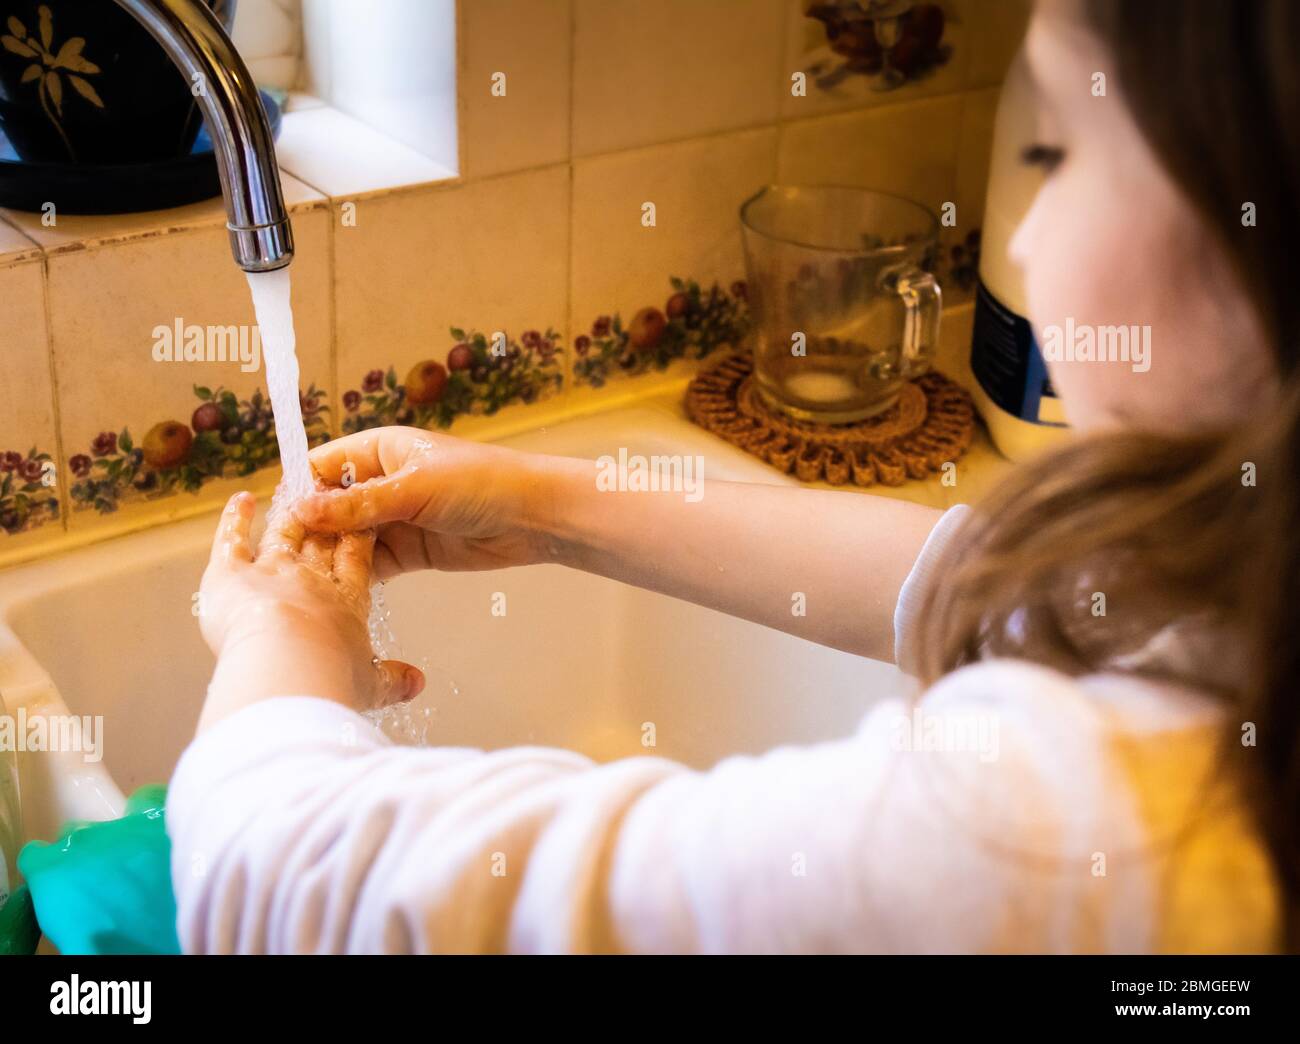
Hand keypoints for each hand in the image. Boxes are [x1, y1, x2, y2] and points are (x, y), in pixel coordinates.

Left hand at [196, 491, 423, 730]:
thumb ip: (392, 681)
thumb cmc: (329, 677)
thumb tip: (418, 684)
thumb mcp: (370, 686)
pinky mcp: (232, 571)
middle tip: (331, 502)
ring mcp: (272, 569)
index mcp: (346, 602)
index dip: (360, 540)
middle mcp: (311, 578)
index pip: (357, 561)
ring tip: (294, 498)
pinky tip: (240, 500)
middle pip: (323, 540)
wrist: (289, 668)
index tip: (364, 523)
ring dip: (290, 515)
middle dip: (329, 520)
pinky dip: (235, 517)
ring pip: (284, 533)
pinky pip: (233, 537)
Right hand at [292, 427, 574, 576]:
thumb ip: (358, 504)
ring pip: (348, 539)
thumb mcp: (413, 490)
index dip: (298, 492)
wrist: (534, 517)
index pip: (322, 467)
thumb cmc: (480, 484)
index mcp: (379, 450)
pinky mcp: (410, 551)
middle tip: (282, 562)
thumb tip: (302, 510)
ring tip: (303, 582)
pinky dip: (356, 576)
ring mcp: (395, 519)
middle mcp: (381, 483)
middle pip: (330, 507)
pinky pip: (372, 564)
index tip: (276, 522)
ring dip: (331, 557)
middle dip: (310, 532)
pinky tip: (336, 593)